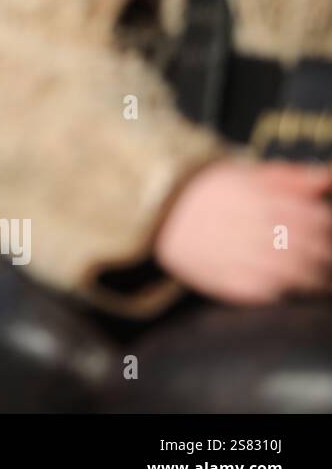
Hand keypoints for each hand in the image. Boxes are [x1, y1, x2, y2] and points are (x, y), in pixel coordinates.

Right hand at [154, 160, 331, 304]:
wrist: (155, 216)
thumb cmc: (202, 192)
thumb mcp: (244, 173)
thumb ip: (291, 177)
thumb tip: (328, 178)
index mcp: (269, 202)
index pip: (322, 220)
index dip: (326, 226)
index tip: (322, 230)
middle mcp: (263, 232)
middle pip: (318, 251)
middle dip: (323, 254)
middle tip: (318, 255)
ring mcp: (249, 261)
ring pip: (302, 277)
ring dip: (312, 277)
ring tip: (310, 276)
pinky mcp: (235, 285)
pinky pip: (274, 294)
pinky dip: (284, 291)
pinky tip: (281, 284)